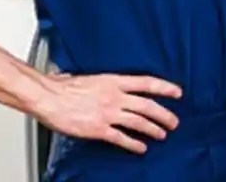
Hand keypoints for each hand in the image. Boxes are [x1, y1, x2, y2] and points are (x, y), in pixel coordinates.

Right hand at [32, 73, 181, 153]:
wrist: (48, 97)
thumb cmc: (63, 87)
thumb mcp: (89, 78)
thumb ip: (102, 83)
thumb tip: (104, 84)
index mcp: (112, 81)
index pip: (145, 82)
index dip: (164, 87)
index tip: (177, 92)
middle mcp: (114, 96)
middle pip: (147, 106)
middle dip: (164, 115)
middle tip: (173, 122)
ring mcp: (108, 113)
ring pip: (139, 122)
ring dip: (153, 130)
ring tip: (161, 135)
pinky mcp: (99, 129)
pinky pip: (122, 138)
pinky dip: (134, 144)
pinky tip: (141, 148)